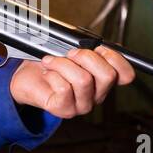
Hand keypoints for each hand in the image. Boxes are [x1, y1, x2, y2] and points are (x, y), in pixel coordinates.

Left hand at [8, 47, 135, 118]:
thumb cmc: (51, 63)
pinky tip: (47, 72)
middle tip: (71, 53)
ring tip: (53, 61)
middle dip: (87, 57)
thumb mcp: (73, 51)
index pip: (127, 75)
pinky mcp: (63, 109)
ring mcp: (81, 105)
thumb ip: (90, 48)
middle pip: (108, 76)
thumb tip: (96, 43)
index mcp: (103, 81)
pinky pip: (65, 88)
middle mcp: (96, 95)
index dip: (115, 57)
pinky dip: (53, 73)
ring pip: (84, 80)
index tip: (98, 48)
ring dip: (64, 64)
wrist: (25, 75)